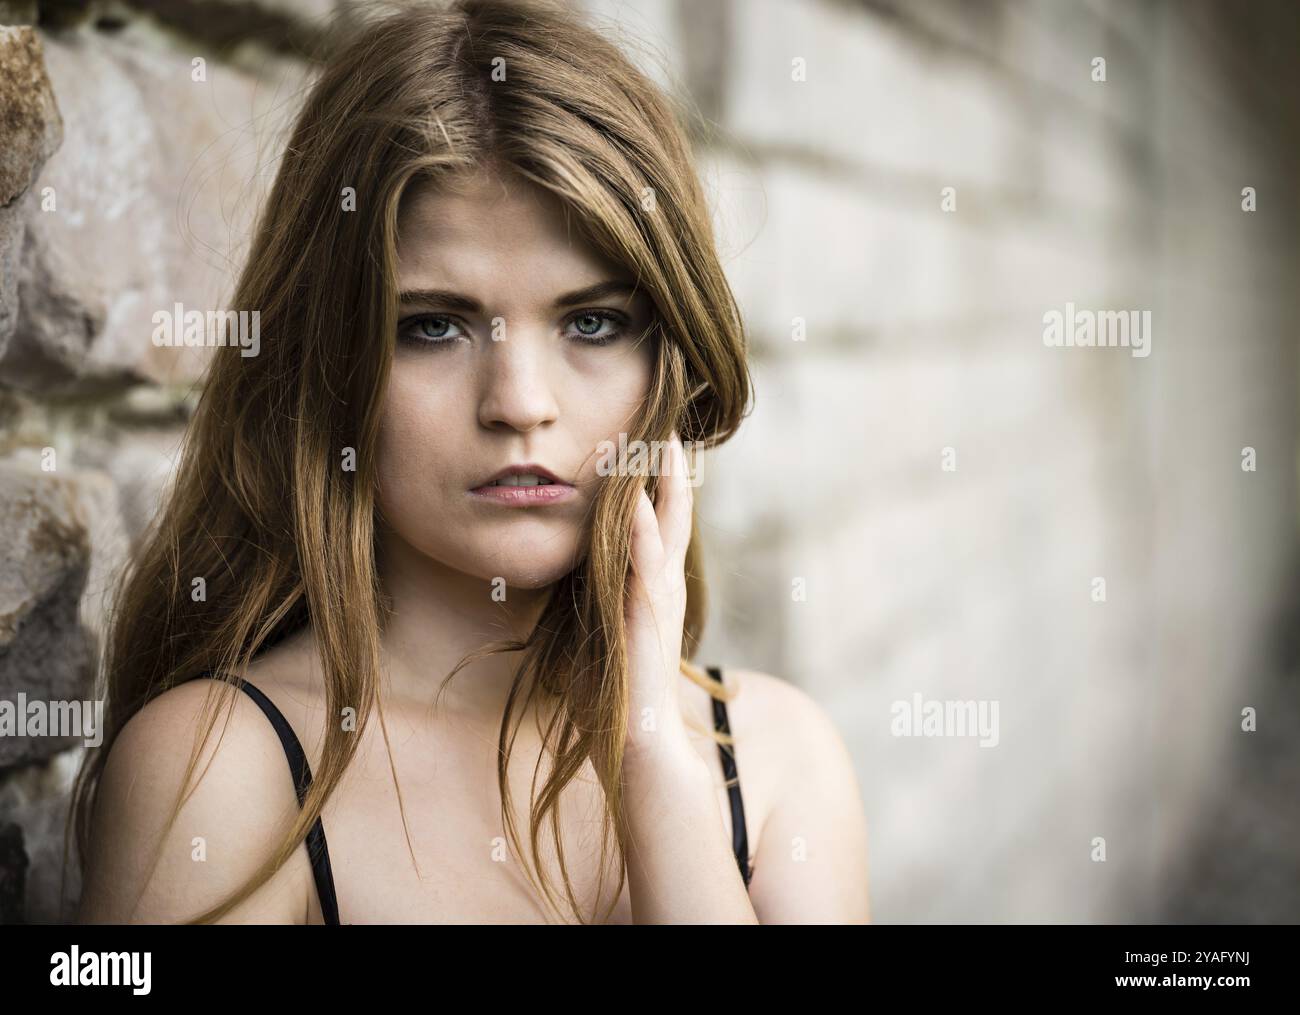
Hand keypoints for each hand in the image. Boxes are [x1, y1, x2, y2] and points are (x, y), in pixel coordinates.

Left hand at [623, 431, 695, 765]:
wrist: (638, 739)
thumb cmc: (613, 690)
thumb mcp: (598, 625)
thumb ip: (591, 593)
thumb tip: (565, 568)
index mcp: (655, 583)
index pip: (662, 518)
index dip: (659, 478)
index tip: (648, 437)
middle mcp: (666, 581)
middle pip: (674, 509)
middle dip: (668, 465)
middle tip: (663, 421)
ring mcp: (661, 595)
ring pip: (665, 524)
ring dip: (659, 481)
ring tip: (654, 438)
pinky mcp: (647, 615)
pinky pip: (644, 562)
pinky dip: (640, 527)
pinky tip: (634, 497)